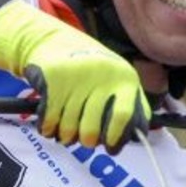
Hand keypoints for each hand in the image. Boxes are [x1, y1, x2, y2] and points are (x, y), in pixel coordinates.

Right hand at [0, 2, 145, 150]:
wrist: (52, 40)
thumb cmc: (91, 69)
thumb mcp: (116, 78)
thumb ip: (131, 104)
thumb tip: (138, 135)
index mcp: (123, 77)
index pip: (123, 115)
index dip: (116, 136)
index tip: (109, 146)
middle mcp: (102, 75)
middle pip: (91, 129)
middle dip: (85, 140)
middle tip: (83, 139)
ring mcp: (76, 76)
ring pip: (68, 128)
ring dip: (64, 135)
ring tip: (64, 129)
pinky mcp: (52, 78)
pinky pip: (49, 120)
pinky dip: (47, 127)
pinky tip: (49, 123)